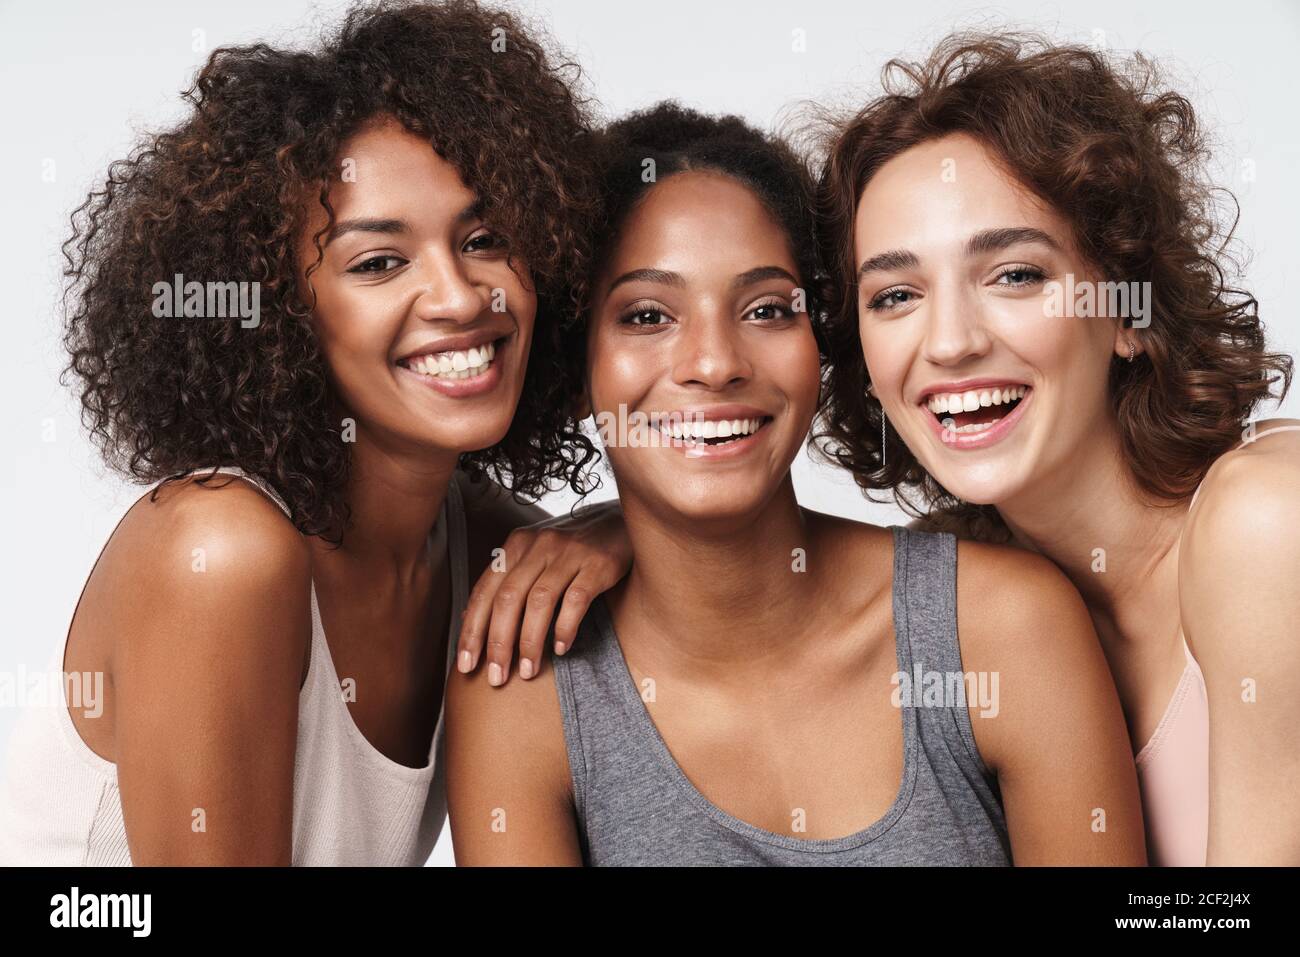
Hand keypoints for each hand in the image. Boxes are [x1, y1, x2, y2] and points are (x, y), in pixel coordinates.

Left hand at [456, 500, 630, 685]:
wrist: (620, 524)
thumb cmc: (571, 549)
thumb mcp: (535, 557)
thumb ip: (506, 582)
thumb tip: (468, 617)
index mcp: (517, 545)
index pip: (485, 591)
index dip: (472, 630)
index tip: (465, 664)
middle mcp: (539, 546)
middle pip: (508, 598)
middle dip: (498, 643)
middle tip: (496, 678)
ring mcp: (569, 553)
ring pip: (539, 600)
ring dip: (530, 641)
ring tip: (528, 672)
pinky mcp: (598, 563)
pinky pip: (577, 599)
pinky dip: (565, 627)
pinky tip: (561, 649)